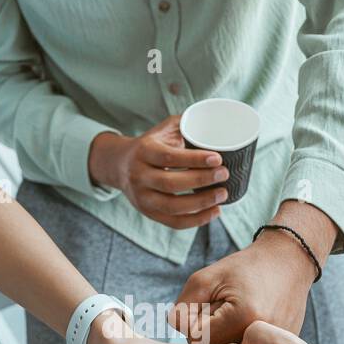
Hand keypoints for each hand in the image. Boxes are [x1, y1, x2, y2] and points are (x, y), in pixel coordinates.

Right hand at [87, 116, 229, 228]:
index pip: (169, 157)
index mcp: (143, 151)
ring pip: (173, 207)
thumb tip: (216, 121)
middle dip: (201, 181)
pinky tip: (214, 211)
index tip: (218, 158)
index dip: (195, 160)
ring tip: (222, 194)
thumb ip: (186, 124)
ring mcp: (142, 198)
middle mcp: (139, 176)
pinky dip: (196, 220)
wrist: (119, 165)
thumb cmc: (150, 145)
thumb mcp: (162, 130)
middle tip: (224, 175)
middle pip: (171, 184)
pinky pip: (174, 222)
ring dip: (201, 203)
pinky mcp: (148, 213)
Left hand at [169, 201, 334, 343]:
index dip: (196, 320)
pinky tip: (253, 320)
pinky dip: (245, 340)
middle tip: (225, 308)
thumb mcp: (205, 279)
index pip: (197, 338)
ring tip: (240, 314)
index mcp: (242, 318)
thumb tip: (179, 334)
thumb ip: (183, 309)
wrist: (290, 263)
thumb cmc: (245, 268)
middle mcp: (262, 338)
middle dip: (211, 332)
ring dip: (227, 338)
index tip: (210, 302)